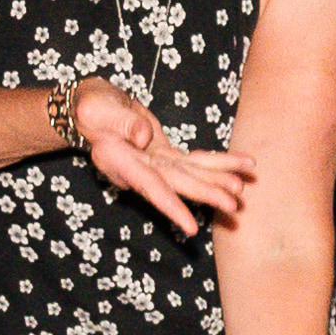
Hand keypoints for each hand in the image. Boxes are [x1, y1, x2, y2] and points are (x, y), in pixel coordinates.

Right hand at [74, 90, 257, 237]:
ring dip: (218, 180)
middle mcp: (139, 170)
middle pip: (177, 184)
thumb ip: (122, 124)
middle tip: (233, 204)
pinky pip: (196, 161)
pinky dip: (219, 163)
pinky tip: (242, 165)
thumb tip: (145, 138)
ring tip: (243, 186)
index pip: (149, 186)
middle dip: (206, 194)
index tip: (190, 227)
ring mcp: (155, 165)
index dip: (170, 206)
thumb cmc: (92, 107)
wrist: (93, 108)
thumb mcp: (99, 110)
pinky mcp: (166, 157)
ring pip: (191, 174)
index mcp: (119, 162)